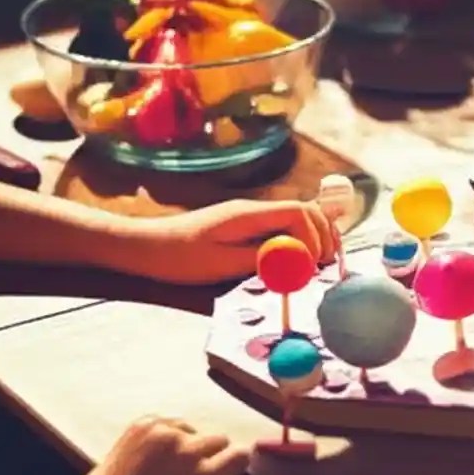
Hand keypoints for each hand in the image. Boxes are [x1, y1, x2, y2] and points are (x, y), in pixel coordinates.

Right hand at [51, 416, 249, 474]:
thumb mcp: (107, 468)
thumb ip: (134, 455)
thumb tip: (148, 458)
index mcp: (142, 427)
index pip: (177, 426)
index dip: (181, 450)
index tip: (177, 471)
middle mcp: (167, 432)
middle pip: (202, 435)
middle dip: (201, 456)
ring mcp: (188, 452)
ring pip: (222, 444)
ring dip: (219, 463)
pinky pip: (240, 458)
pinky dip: (238, 471)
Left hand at [115, 198, 337, 283]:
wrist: (147, 247)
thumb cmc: (179, 257)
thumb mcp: (221, 264)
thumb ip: (261, 259)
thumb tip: (297, 260)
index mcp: (249, 214)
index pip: (299, 212)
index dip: (314, 237)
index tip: (313, 265)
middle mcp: (254, 210)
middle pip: (305, 210)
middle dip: (322, 234)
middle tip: (326, 265)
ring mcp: (250, 216)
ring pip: (296, 218)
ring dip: (312, 238)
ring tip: (317, 264)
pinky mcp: (245, 227)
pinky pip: (281, 228)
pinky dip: (296, 242)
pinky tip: (296, 260)